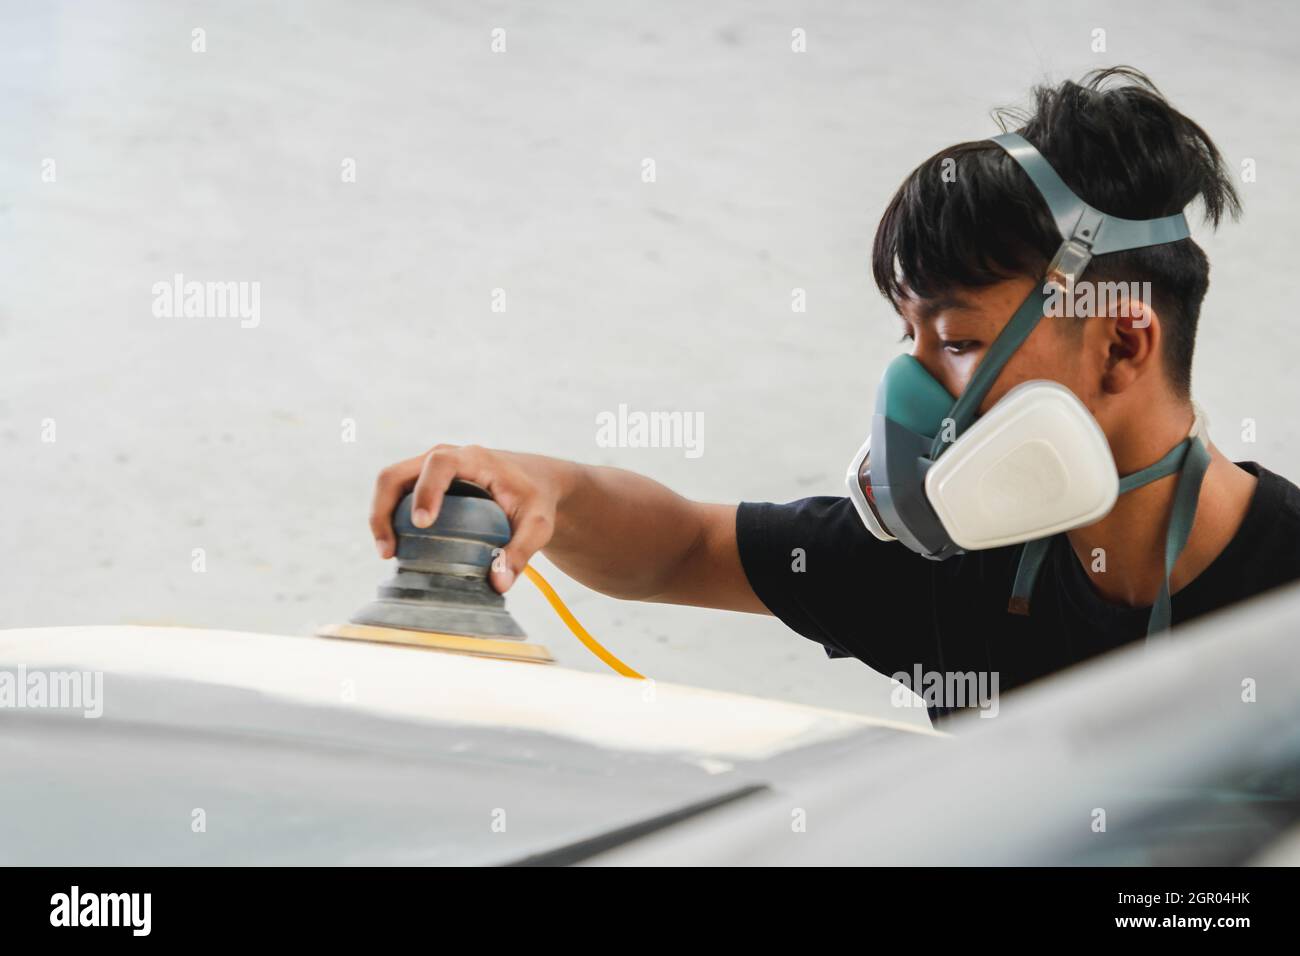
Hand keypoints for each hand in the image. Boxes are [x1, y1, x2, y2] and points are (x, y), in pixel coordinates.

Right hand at [369, 445, 558, 592]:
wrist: (534, 481)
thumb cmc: (536, 499)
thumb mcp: (539, 524)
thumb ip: (522, 551)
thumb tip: (497, 584)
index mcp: (473, 459)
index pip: (439, 464)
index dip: (426, 490)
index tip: (423, 524)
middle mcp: (445, 457)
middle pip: (397, 473)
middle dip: (384, 510)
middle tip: (389, 551)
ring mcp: (430, 468)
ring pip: (389, 484)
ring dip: (381, 517)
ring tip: (389, 554)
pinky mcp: (424, 482)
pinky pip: (396, 494)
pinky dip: (389, 518)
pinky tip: (396, 548)